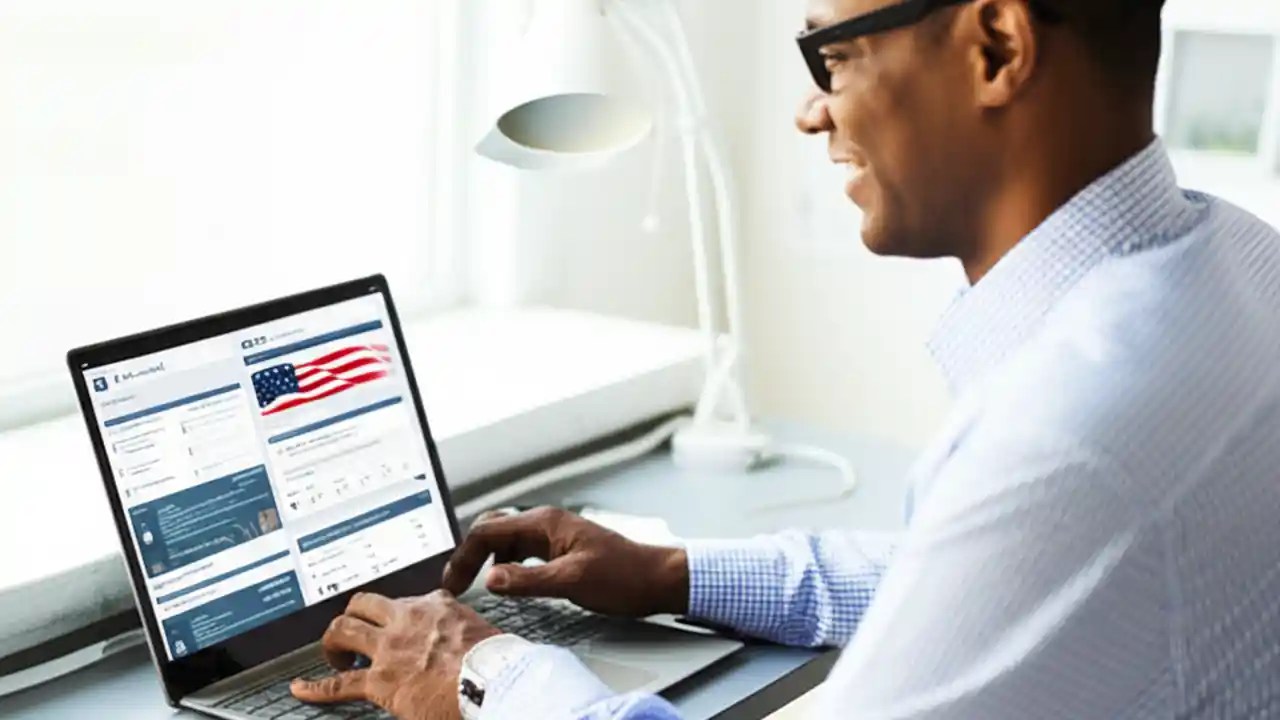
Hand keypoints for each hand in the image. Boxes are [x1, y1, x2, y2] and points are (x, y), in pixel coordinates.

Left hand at [291, 590, 500, 719]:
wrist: (495, 682)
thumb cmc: (497, 662)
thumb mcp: (482, 628)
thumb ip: (465, 627)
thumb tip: (469, 640)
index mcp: (434, 605)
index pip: (405, 600)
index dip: (396, 614)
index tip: (396, 625)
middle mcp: (406, 619)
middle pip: (362, 604)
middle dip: (353, 618)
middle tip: (355, 636)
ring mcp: (390, 649)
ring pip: (342, 630)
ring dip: (334, 642)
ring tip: (336, 656)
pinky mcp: (380, 681)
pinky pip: (337, 683)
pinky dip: (315, 687)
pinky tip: (300, 688)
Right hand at [442, 506, 688, 617]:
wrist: (656, 579)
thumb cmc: (623, 576)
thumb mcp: (572, 581)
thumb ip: (529, 580)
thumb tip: (489, 580)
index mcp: (545, 522)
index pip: (488, 531)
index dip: (464, 557)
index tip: (452, 584)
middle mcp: (545, 523)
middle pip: (492, 531)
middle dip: (469, 554)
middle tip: (455, 584)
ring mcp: (553, 535)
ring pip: (505, 541)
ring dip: (485, 559)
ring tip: (471, 584)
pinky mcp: (560, 549)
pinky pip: (521, 551)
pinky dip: (504, 564)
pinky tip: (503, 582)